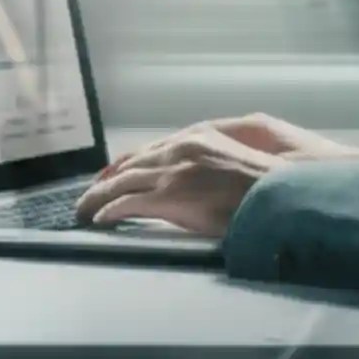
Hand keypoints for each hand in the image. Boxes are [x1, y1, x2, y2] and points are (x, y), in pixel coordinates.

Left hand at [75, 123, 291, 235]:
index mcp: (195, 138)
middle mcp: (178, 150)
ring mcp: (172, 173)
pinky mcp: (169, 197)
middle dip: (106, 181)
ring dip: (98, 198)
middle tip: (88, 196)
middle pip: (130, 165)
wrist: (275, 193)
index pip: (149, 150)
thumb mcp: (231, 160)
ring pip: (122, 184)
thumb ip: (206, 162)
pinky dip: (109, 212)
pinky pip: (127, 204)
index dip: (125, 163)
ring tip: (83, 211)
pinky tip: (99, 220)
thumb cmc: (262, 184)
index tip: (110, 174)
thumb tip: (193, 177)